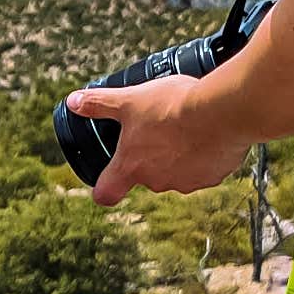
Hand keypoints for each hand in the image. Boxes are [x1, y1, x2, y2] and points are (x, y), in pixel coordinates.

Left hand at [68, 72, 249, 205]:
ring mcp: (186, 182)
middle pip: (145, 177)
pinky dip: (202, 155)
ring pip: (176, 172)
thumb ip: (99, 103)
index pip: (106, 194)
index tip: (106, 181)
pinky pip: (203, 169)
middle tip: (157, 129)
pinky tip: (206, 133)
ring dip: (178, 155)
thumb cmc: (172, 107)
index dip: (103, 188)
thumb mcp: (129, 99)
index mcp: (131, 166)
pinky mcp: (212, 177)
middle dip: (150, 157)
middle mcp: (156, 181)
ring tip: (185, 128)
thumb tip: (73, 102)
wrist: (220, 112)